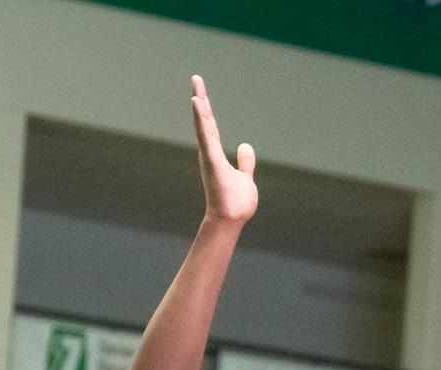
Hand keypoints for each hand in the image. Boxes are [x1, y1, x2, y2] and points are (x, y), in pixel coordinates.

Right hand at [191, 75, 256, 225]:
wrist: (231, 220)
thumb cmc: (236, 204)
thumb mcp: (245, 177)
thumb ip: (245, 162)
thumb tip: (245, 146)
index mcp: (216, 155)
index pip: (211, 126)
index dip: (206, 109)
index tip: (200, 92)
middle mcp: (210, 153)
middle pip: (205, 120)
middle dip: (200, 99)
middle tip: (196, 78)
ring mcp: (209, 156)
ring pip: (203, 125)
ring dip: (199, 104)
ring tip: (196, 86)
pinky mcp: (211, 160)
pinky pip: (205, 135)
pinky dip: (201, 118)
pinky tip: (197, 103)